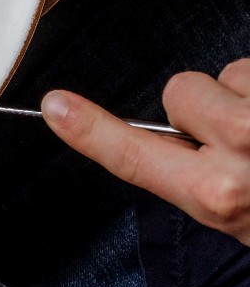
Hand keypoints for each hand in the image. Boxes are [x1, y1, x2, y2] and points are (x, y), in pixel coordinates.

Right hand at [44, 62, 249, 244]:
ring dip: (243, 95)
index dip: (89, 130)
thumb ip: (193, 179)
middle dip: (203, 106)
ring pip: (227, 73)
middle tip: (240, 138)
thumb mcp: (233, 213)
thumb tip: (168, 141)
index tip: (55, 106)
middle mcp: (240, 148)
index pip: (132, 154)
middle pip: (181, 91)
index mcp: (217, 192)